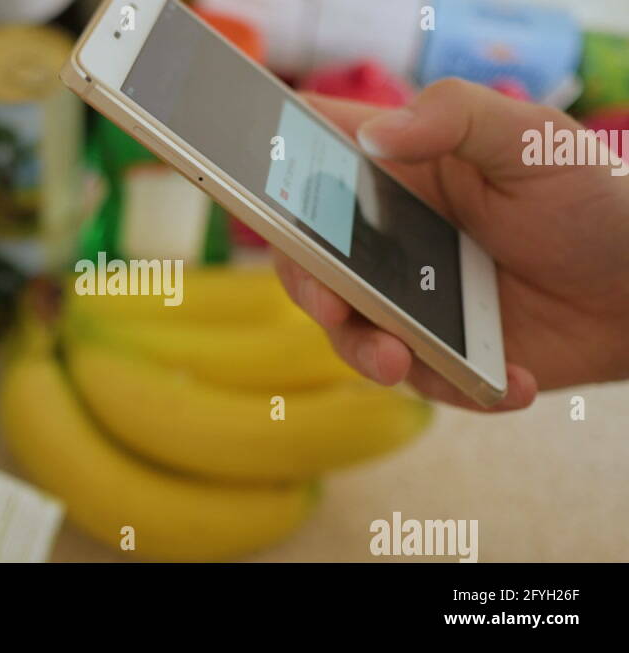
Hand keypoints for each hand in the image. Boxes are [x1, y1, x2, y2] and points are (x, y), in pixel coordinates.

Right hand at [275, 78, 628, 410]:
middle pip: (309, 260)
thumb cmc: (591, 202)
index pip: (309, 164)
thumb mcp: (530, 139)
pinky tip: (511, 383)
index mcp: (394, 171)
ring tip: (403, 361)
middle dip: (311, 286)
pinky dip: (454, 387)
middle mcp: (386, 236)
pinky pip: (419, 378)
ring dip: (365, 350)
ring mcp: (407, 299)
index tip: (263, 196)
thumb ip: (454, 118)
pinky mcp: (436, 354)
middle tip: (332, 303)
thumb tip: (374, 134)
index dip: (272, 176)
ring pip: (350, 329)